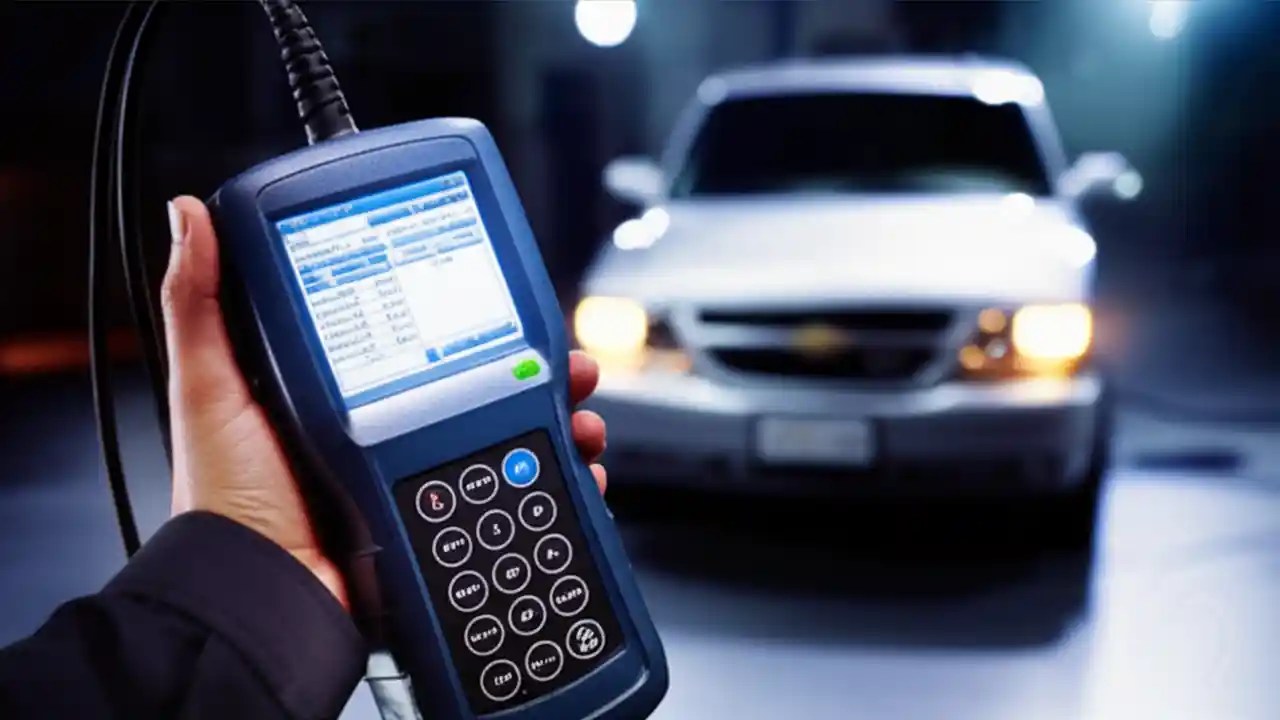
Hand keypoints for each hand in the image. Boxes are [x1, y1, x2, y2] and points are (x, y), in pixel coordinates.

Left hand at [161, 196, 608, 608]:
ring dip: (557, 417)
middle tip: (562, 358)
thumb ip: (201, 304)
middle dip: (536, 364)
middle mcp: (389, 424)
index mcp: (342, 387)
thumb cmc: (230, 499)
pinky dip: (556, 479)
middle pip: (483, 378)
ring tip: (578, 412)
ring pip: (510, 432)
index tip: (500, 290)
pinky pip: (513, 491)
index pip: (420, 332)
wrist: (268, 594)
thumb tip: (190, 214)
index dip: (468, 310)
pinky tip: (576, 468)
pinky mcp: (443, 514)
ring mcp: (421, 471)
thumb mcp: (212, 388)